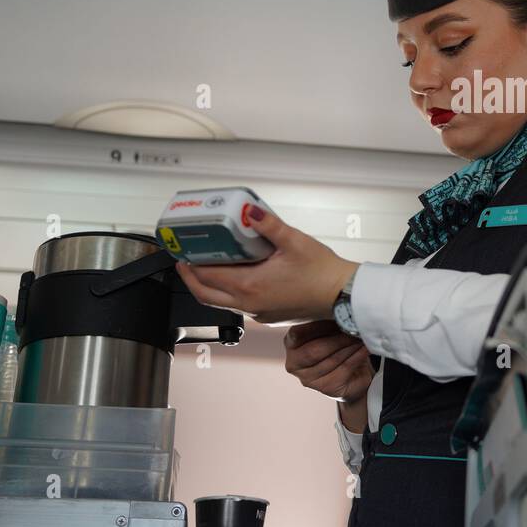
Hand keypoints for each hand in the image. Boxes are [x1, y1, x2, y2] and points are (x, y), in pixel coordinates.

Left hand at [174, 205, 359, 324]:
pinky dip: (227, 292)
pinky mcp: (267, 315)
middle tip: (185, 261)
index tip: (184, 251)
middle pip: (206, 295)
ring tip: (206, 267)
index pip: (208, 276)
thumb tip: (248, 211)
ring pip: (220, 303)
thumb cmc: (322, 272)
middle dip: (190, 278)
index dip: (192, 263)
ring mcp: (258, 312)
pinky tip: (236, 276)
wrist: (342, 295)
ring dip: (208, 287)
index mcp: (250, 286)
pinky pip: (238, 305)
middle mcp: (249, 303)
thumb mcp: (294, 241)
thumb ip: (267, 224)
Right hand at [283, 320, 373, 403]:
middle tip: (354, 326)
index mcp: (291, 345)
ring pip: (333, 359)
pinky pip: (345, 368)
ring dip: (350, 345)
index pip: (298, 334)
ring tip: (362, 335)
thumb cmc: (338, 348)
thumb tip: (340, 310)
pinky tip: (365, 348)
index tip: (334, 315)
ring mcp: (308, 379)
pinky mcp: (326, 388)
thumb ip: (328, 321)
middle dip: (338, 337)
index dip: (317, 325)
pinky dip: (357, 356)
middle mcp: (294, 364)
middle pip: (315, 349)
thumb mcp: (330, 331)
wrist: (352, 374)